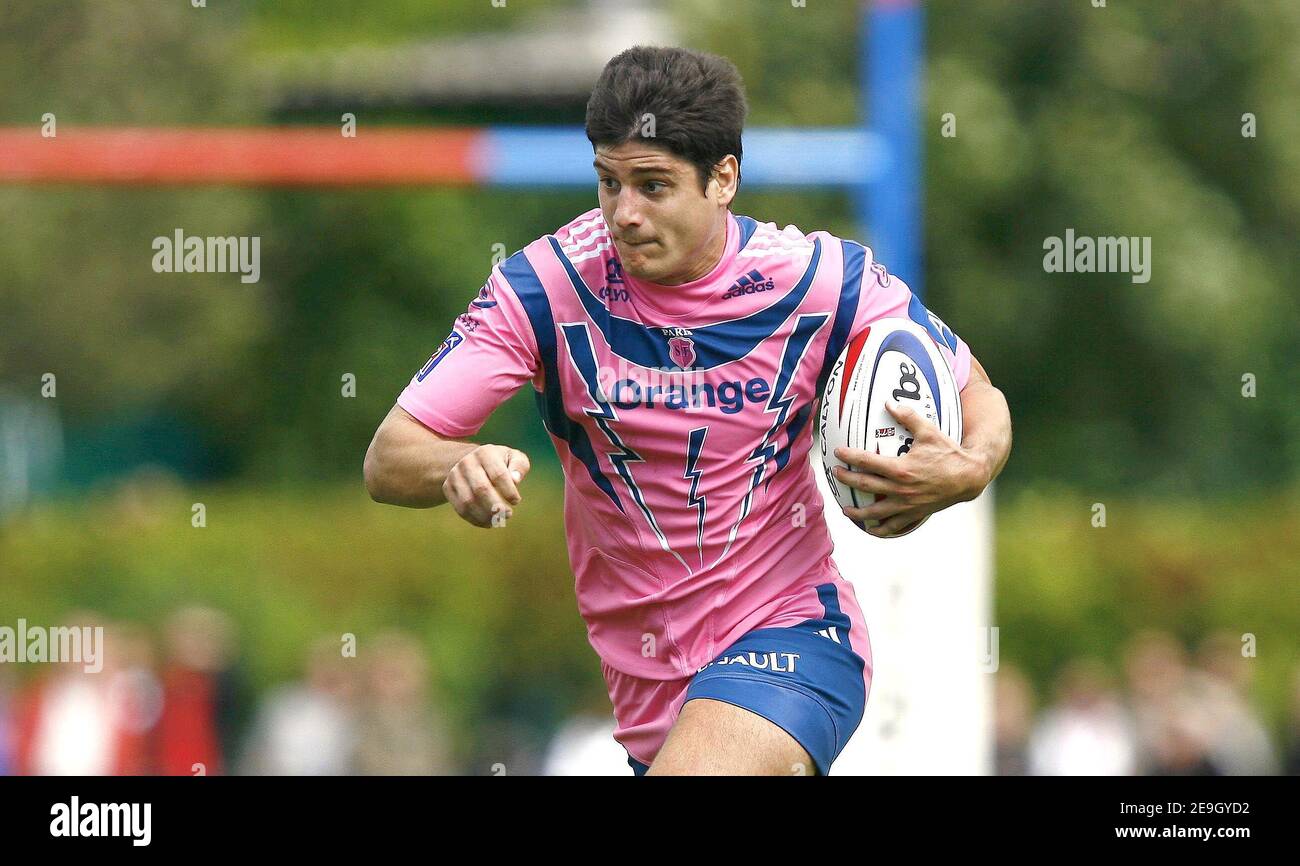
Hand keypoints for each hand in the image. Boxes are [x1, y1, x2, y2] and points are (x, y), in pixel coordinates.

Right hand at [442, 445, 530, 527]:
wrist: (474, 462)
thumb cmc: (501, 463)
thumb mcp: (514, 458)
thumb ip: (519, 466)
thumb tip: (515, 479)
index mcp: (485, 453)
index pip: (498, 475)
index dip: (509, 491)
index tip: (516, 501)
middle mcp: (467, 462)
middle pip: (481, 489)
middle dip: (496, 506)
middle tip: (508, 514)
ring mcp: (455, 475)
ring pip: (468, 502)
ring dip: (486, 516)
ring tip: (499, 520)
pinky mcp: (448, 488)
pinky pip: (460, 509)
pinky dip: (475, 520)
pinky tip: (488, 522)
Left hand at [832, 400, 987, 536]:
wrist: (969, 477)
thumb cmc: (949, 452)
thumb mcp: (929, 431)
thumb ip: (907, 417)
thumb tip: (889, 402)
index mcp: (900, 469)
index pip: (867, 462)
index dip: (849, 457)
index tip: (837, 453)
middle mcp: (900, 489)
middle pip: (865, 486)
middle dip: (846, 480)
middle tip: (835, 474)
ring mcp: (907, 504)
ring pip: (875, 512)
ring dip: (857, 512)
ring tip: (845, 510)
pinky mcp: (915, 513)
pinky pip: (894, 526)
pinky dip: (881, 529)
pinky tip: (871, 528)